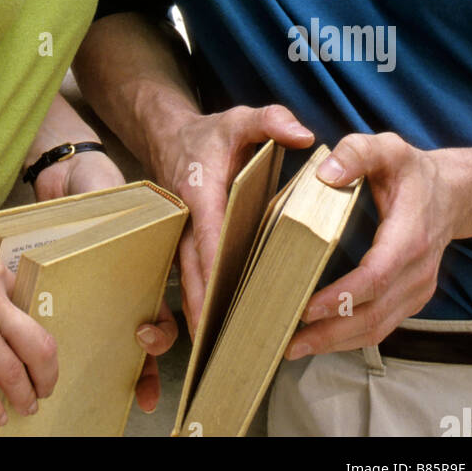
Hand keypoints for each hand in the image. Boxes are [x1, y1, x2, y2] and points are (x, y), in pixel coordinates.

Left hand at [33, 147, 178, 411]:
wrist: (63, 172)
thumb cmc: (98, 183)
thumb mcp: (118, 198)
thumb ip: (122, 218)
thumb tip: (119, 237)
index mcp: (146, 268)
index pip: (164, 307)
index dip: (164, 329)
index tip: (149, 337)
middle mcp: (125, 286)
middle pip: (145, 335)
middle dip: (148, 366)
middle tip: (141, 381)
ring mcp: (98, 292)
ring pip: (113, 340)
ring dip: (121, 370)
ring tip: (124, 394)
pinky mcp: (69, 291)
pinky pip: (76, 323)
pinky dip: (73, 345)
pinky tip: (66, 362)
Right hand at [161, 104, 314, 333]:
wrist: (168, 137)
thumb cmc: (208, 135)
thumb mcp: (240, 119)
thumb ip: (271, 121)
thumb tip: (303, 135)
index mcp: (200, 193)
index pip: (209, 236)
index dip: (217, 269)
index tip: (227, 300)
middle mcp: (185, 220)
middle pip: (193, 271)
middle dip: (206, 308)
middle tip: (225, 344)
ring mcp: (181, 237)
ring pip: (187, 282)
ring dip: (201, 315)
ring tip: (222, 351)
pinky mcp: (184, 246)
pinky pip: (189, 280)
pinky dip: (200, 306)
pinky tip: (216, 332)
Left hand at [286, 132, 459, 359]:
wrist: (450, 194)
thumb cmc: (411, 172)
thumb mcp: (387, 148)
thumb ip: (356, 153)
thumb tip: (326, 174)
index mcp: (410, 235)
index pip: (377, 276)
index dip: (343, 296)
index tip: (306, 307)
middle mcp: (417, 271)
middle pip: (374, 314)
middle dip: (330, 332)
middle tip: (287, 341)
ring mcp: (416, 290)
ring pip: (377, 328)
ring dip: (335, 342)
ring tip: (293, 347)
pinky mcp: (410, 299)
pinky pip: (381, 326)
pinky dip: (348, 337)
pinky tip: (318, 338)